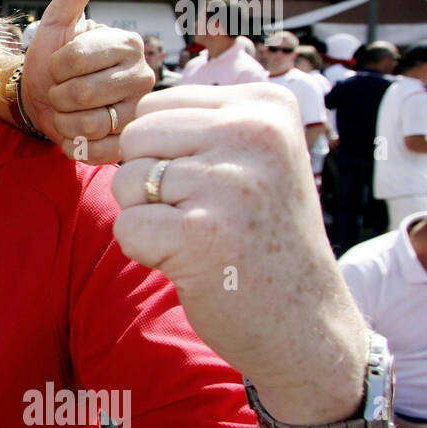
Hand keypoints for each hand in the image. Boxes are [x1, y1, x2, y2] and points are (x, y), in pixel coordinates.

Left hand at [22, 0, 153, 164]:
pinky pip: (95, 150)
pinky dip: (75, 145)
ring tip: (70, 111)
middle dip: (58, 96)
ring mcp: (141, 114)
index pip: (77, 60)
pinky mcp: (131, 146)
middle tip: (64, 91)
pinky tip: (76, 133)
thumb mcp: (59, 20)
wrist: (45, 103)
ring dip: (64, 121)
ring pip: (87, 123)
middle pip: (82, 94)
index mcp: (129, 44)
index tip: (60, 65)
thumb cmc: (53, 61)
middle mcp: (145, 77)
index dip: (56, 66)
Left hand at [110, 84, 367, 417]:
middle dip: (148, 181)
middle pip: (135, 136)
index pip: (155, 105)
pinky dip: (145, 251)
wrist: (305, 322)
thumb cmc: (259, 236)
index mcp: (266, 105)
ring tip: (201, 237)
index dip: (164, 153)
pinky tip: (192, 262)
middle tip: (202, 216)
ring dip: (148, 216)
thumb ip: (197, 124)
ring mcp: (229, 183)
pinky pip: (126, 226)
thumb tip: (121, 106)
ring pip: (126, 179)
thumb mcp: (250, 157)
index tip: (215, 188)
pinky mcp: (201, 234)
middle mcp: (254, 133)